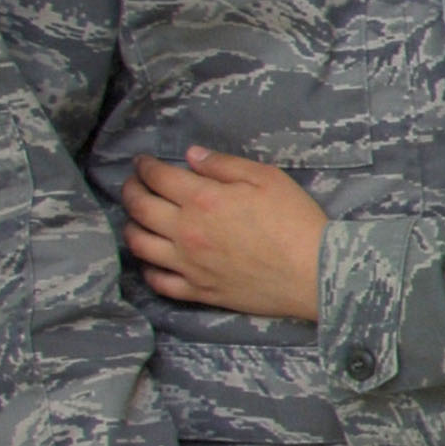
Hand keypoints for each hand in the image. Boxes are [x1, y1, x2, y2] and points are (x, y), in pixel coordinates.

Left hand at [121, 147, 328, 321]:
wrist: (314, 272)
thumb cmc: (296, 221)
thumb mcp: (268, 178)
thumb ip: (225, 165)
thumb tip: (192, 155)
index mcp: (203, 199)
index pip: (158, 177)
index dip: (145, 166)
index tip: (142, 163)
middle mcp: (186, 231)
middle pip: (140, 208)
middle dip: (130, 191)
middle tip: (132, 184)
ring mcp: (189, 264)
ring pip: (140, 244)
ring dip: (131, 227)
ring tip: (136, 220)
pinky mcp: (198, 290)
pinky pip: (159, 282)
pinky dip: (148, 269)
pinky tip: (152, 260)